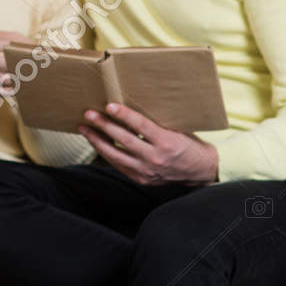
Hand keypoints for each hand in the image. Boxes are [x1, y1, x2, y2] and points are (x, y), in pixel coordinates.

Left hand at [0, 30, 31, 93]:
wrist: (47, 73)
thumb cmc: (32, 54)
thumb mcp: (23, 41)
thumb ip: (7, 36)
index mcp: (25, 54)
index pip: (8, 47)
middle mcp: (23, 68)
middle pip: (3, 64)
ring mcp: (20, 82)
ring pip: (0, 79)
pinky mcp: (16, 92)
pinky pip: (1, 93)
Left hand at [78, 102, 218, 185]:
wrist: (201, 171)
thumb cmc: (188, 144)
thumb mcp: (177, 129)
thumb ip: (156, 122)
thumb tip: (130, 106)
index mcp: (167, 142)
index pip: (141, 126)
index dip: (124, 115)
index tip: (109, 105)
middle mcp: (156, 158)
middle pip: (124, 140)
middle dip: (103, 126)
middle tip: (88, 114)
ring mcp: (147, 171)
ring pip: (116, 155)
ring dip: (97, 140)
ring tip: (84, 128)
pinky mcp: (142, 179)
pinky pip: (119, 165)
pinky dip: (106, 153)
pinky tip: (96, 143)